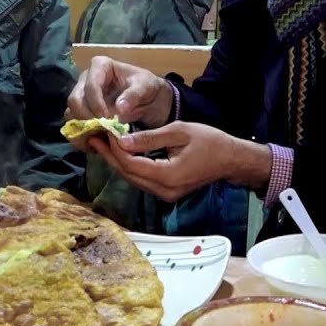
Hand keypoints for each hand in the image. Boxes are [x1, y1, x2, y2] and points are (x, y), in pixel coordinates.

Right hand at [65, 56, 172, 129]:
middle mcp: (86, 80)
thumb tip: (119, 108)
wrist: (149, 100)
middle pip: (75, 100)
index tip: (107, 118)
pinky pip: (74, 127)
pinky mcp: (82, 114)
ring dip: (83, 130)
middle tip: (103, 130)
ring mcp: (82, 97)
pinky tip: (96, 145)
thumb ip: (134, 95)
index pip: (90, 85)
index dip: (96, 103)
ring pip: (71, 115)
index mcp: (100, 66)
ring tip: (101, 139)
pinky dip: (82, 138)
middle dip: (87, 118)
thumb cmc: (146, 87)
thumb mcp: (146, 87)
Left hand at [88, 121, 271, 202]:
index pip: (131, 164)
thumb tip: (120, 140)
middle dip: (110, 156)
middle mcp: (164, 190)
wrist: (232, 160)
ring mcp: (166, 195)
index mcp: (168, 175)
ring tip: (102, 142)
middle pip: (128, 175)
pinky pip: (142, 180)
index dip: (114, 149)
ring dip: (118, 162)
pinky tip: (121, 152)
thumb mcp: (179, 132)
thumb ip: (149, 138)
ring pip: (133, 179)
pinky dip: (130, 166)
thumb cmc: (210, 141)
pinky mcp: (167, 193)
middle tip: (93, 137)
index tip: (102, 131)